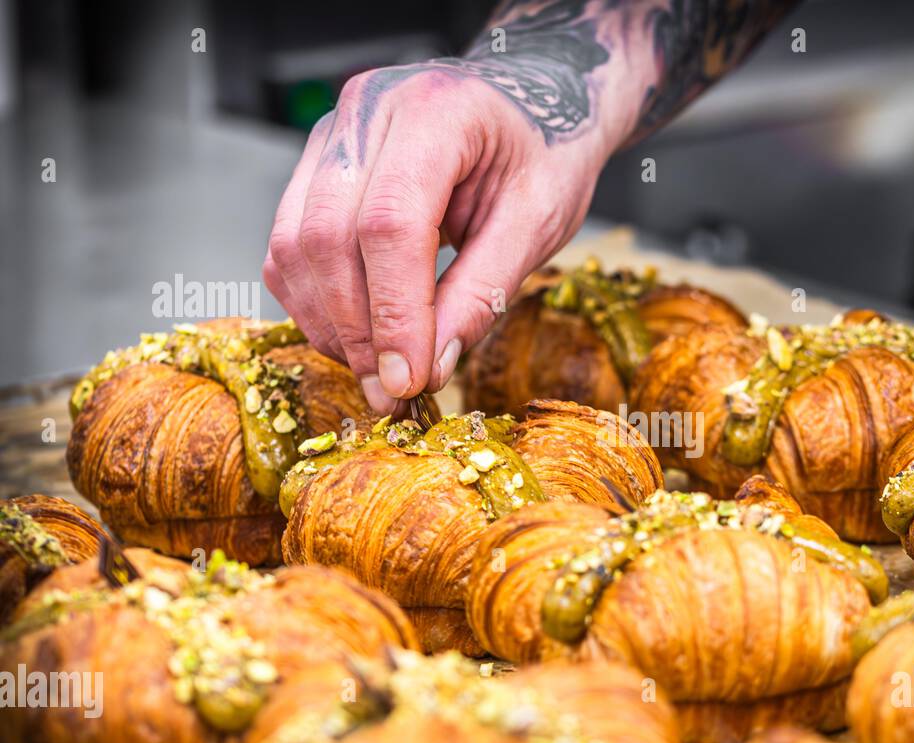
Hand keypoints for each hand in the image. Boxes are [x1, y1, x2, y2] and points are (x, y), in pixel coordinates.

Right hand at [263, 61, 608, 410]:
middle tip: (393, 393)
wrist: (530, 98)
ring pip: (296, 245)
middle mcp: (367, 111)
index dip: (394, 314)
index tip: (409, 380)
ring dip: (330, 324)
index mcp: (435, 110)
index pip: (391, 224)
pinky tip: (359, 338)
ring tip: (379, 373)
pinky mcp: (316, 165)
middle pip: (329, 236)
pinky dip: (316, 303)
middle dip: (357, 330)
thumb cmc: (544, 151)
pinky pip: (290, 245)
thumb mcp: (539, 221)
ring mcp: (332, 135)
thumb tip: (432, 366)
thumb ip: (484, 291)